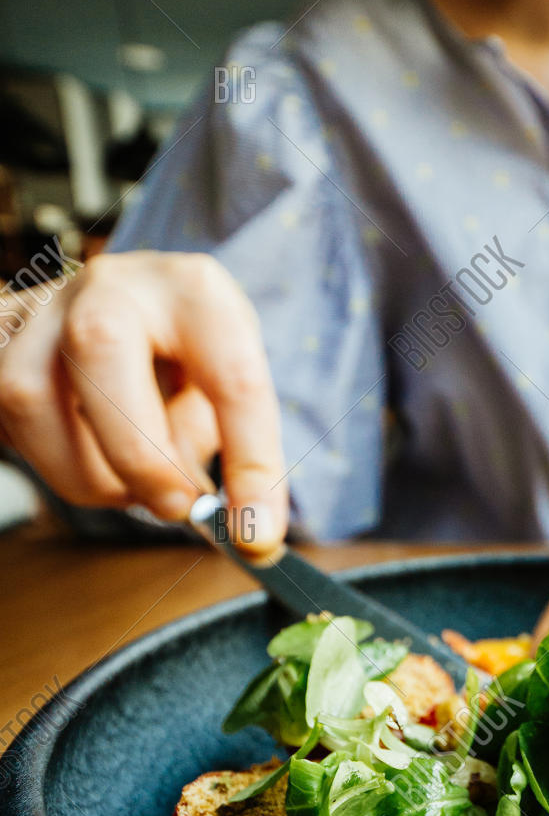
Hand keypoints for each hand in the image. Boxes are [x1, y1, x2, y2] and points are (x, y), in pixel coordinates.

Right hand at [0, 251, 286, 552]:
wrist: (123, 309)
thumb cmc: (183, 357)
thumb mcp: (221, 388)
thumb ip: (225, 446)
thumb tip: (229, 519)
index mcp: (193, 291)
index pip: (231, 375)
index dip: (250, 463)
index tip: (257, 531)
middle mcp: (113, 285)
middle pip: (100, 351)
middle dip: (140, 455)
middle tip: (175, 506)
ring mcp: (44, 307)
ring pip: (34, 397)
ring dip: (87, 474)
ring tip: (130, 485)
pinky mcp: (3, 339)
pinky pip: (5, 417)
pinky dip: (51, 462)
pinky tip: (85, 457)